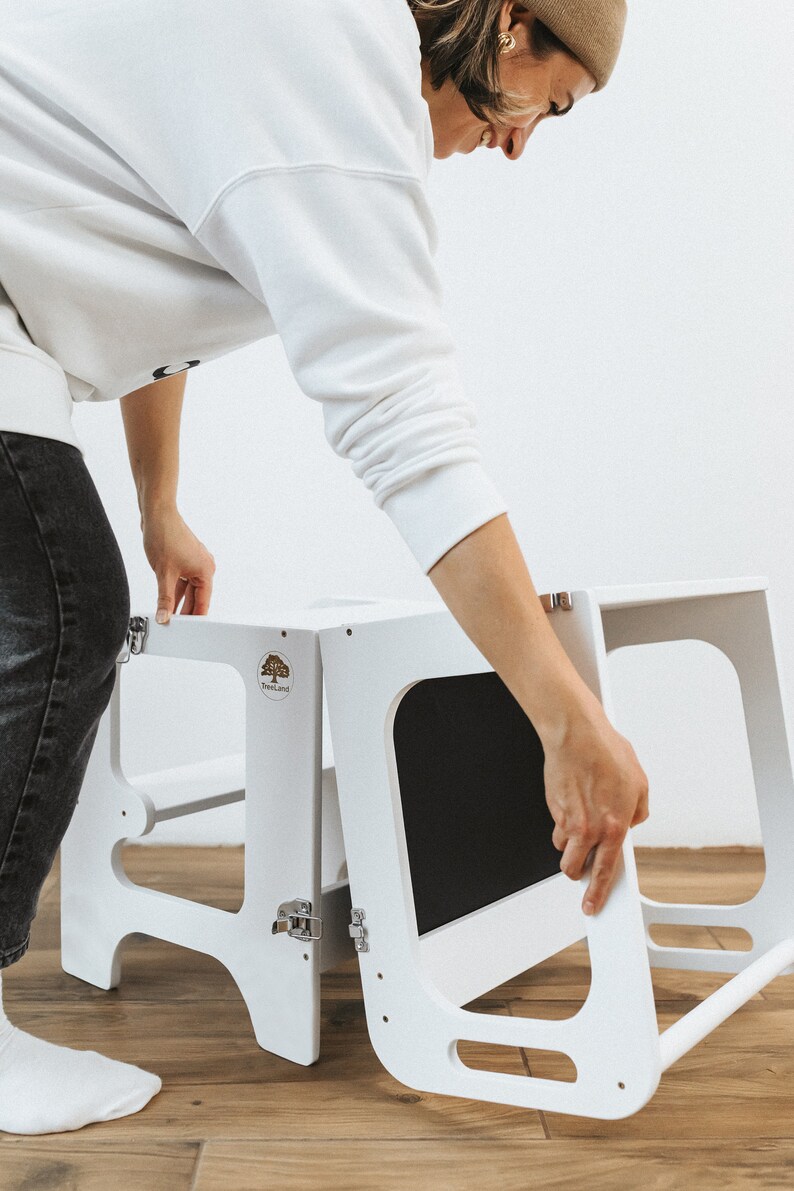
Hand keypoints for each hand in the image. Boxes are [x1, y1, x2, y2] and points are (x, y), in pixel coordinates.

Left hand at [140, 508, 215, 621]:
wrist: (156, 514)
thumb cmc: (165, 535)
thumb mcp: (164, 574)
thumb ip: (164, 599)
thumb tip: (164, 616)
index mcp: (205, 571)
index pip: (202, 603)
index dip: (194, 618)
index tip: (187, 631)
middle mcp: (203, 567)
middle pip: (195, 597)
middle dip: (184, 611)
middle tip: (174, 626)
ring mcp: (193, 563)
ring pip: (186, 590)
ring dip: (177, 601)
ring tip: (168, 616)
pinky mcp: (183, 560)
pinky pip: (180, 581)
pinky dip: (173, 591)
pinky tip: (165, 601)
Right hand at [543, 710, 649, 915]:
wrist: (576, 735)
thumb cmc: (607, 753)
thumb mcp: (639, 783)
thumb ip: (638, 811)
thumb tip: (632, 822)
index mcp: (614, 826)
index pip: (605, 872)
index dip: (598, 894)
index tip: (593, 906)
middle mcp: (589, 828)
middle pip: (573, 868)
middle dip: (577, 872)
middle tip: (583, 864)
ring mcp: (567, 819)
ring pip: (561, 848)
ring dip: (569, 844)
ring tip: (580, 824)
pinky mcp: (553, 807)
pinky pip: (556, 825)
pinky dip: (563, 822)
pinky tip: (573, 803)